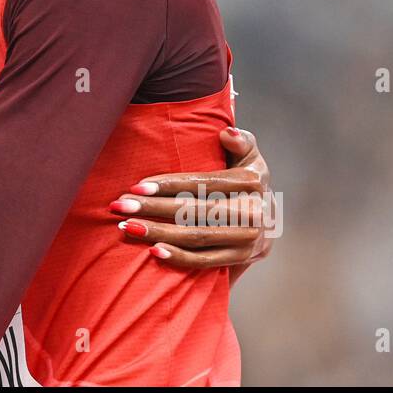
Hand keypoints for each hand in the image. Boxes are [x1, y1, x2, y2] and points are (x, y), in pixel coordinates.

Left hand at [110, 126, 274, 272]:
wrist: (271, 221)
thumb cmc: (247, 181)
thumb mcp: (251, 158)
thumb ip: (242, 142)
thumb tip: (227, 133)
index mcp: (252, 181)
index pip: (201, 183)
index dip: (168, 184)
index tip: (137, 185)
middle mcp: (252, 211)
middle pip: (192, 210)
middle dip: (152, 208)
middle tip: (120, 205)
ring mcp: (248, 238)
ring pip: (195, 236)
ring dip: (158, 232)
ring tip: (128, 226)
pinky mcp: (241, 258)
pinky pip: (205, 260)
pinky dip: (179, 257)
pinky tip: (153, 250)